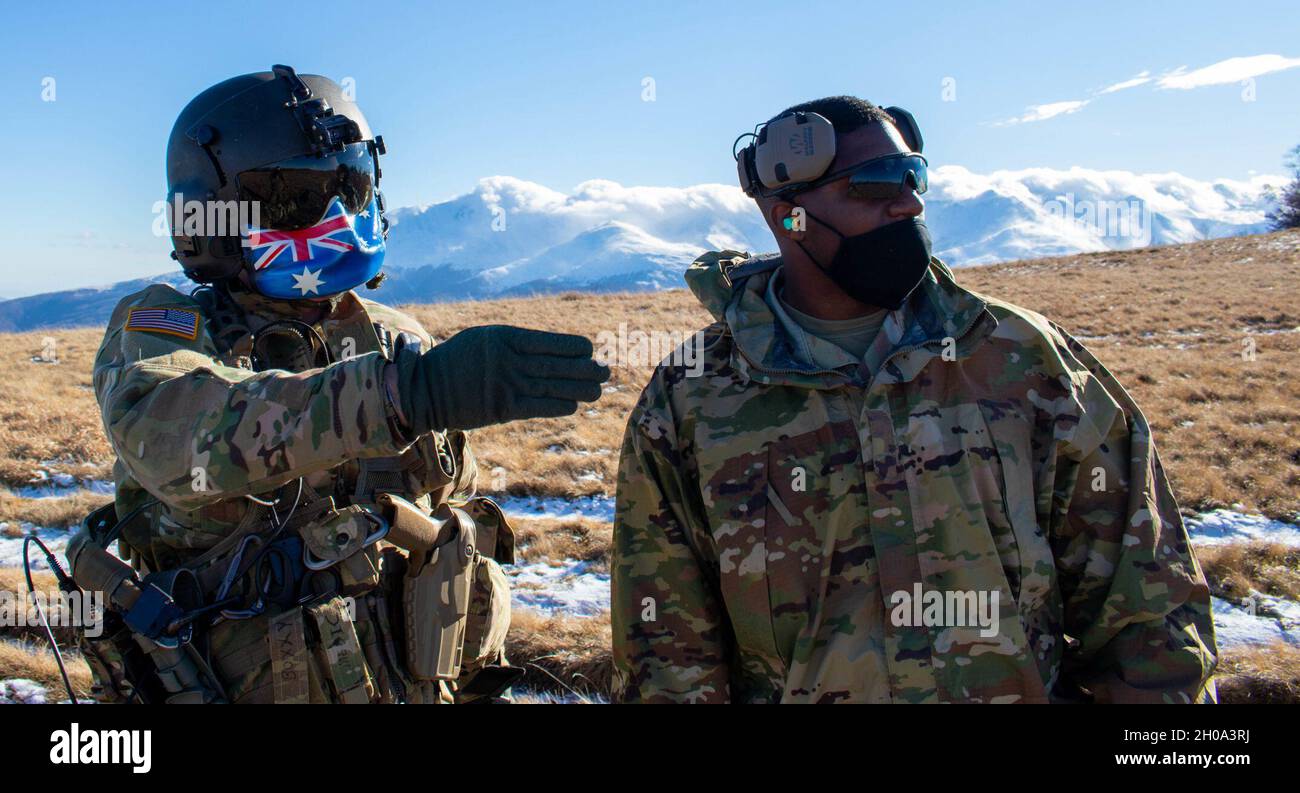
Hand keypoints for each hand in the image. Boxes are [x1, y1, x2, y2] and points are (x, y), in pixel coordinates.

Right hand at [394, 325, 609, 434]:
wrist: (426, 389)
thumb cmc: (458, 360)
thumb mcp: (484, 339)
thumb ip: (514, 344)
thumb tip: (550, 350)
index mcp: (505, 338)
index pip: (549, 342)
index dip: (574, 347)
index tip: (590, 350)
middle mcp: (509, 360)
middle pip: (557, 365)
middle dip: (585, 369)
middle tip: (606, 370)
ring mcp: (506, 385)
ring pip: (553, 387)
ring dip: (579, 389)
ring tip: (598, 389)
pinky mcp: (502, 408)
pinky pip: (538, 407)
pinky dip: (559, 405)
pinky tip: (574, 404)